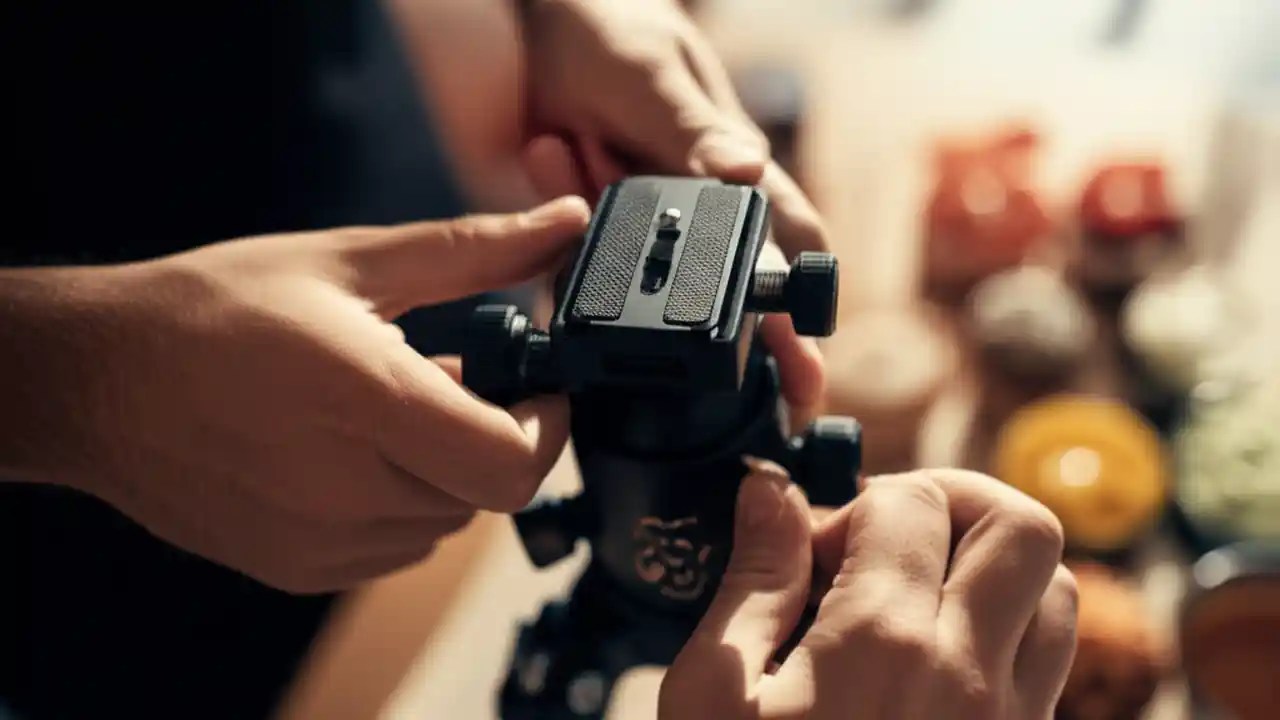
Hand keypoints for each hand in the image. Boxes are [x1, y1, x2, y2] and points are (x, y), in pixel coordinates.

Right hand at [0, 197, 590, 592]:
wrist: (99, 380)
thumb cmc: (214, 310)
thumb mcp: (350, 261)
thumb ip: (472, 252)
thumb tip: (562, 225)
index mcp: (367, 401)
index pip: (512, 461)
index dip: (548, 427)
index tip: (541, 388)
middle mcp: (348, 487)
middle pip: (484, 490)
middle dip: (493, 436)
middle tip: (453, 382)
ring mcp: (321, 539)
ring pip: (443, 523)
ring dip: (445, 470)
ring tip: (389, 411)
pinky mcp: (298, 567)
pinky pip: (395, 548)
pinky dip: (402, 504)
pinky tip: (355, 453)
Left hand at [517, 0, 828, 424]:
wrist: (523, 20)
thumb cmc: (610, 30)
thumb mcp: (652, 78)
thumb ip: (694, 131)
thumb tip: (749, 170)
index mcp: (729, 169)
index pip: (783, 242)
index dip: (801, 306)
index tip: (811, 360)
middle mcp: (688, 210)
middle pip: (726, 296)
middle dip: (746, 353)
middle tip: (774, 410)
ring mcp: (634, 229)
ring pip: (638, 290)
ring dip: (608, 263)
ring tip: (577, 158)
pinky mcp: (577, 238)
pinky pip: (570, 272)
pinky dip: (555, 245)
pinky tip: (547, 148)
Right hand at [660, 466, 1077, 718]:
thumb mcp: (713, 693)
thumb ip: (752, 579)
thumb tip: (772, 489)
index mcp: (881, 644)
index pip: (911, 505)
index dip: (855, 505)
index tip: (815, 549)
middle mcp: (966, 675)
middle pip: (1022, 526)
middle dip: (955, 502)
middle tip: (890, 532)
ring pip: (1058, 590)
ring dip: (993, 566)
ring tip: (920, 589)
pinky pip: (1051, 662)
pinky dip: (1010, 627)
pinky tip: (938, 651)